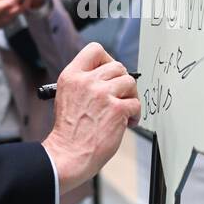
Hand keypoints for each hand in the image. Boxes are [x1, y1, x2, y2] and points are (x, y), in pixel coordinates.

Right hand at [41, 42, 140, 194]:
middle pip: (117, 66)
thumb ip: (84, 83)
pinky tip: (127, 122)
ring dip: (130, 97)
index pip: (94, 50)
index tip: (110, 72)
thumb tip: (107, 77)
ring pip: (130, 82)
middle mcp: (87, 81)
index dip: (107, 59)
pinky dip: (135, 114)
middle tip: (121, 95)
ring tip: (124, 110)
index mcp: (72, 76)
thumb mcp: (67, 96)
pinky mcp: (117, 109)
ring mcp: (103, 94)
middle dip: (122, 81)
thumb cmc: (68, 132)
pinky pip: (136, 103)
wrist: (68, 154)